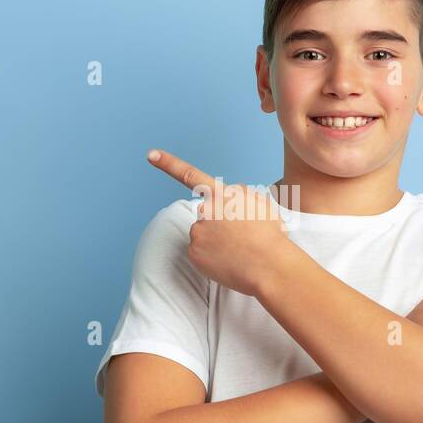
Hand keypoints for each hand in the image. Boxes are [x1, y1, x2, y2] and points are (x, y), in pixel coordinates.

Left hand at [146, 149, 297, 297]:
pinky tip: (229, 260)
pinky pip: (201, 253)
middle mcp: (205, 210)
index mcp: (221, 195)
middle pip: (206, 213)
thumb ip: (241, 193)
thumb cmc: (271, 235)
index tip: (151, 155)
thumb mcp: (261, 202)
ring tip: (238, 250)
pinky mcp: (194, 253)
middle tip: (240, 234)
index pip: (191, 175)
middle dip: (218, 221)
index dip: (169, 164)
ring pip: (203, 234)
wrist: (269, 267)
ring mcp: (197, 232)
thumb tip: (230, 195)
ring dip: (216, 240)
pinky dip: (212, 257)